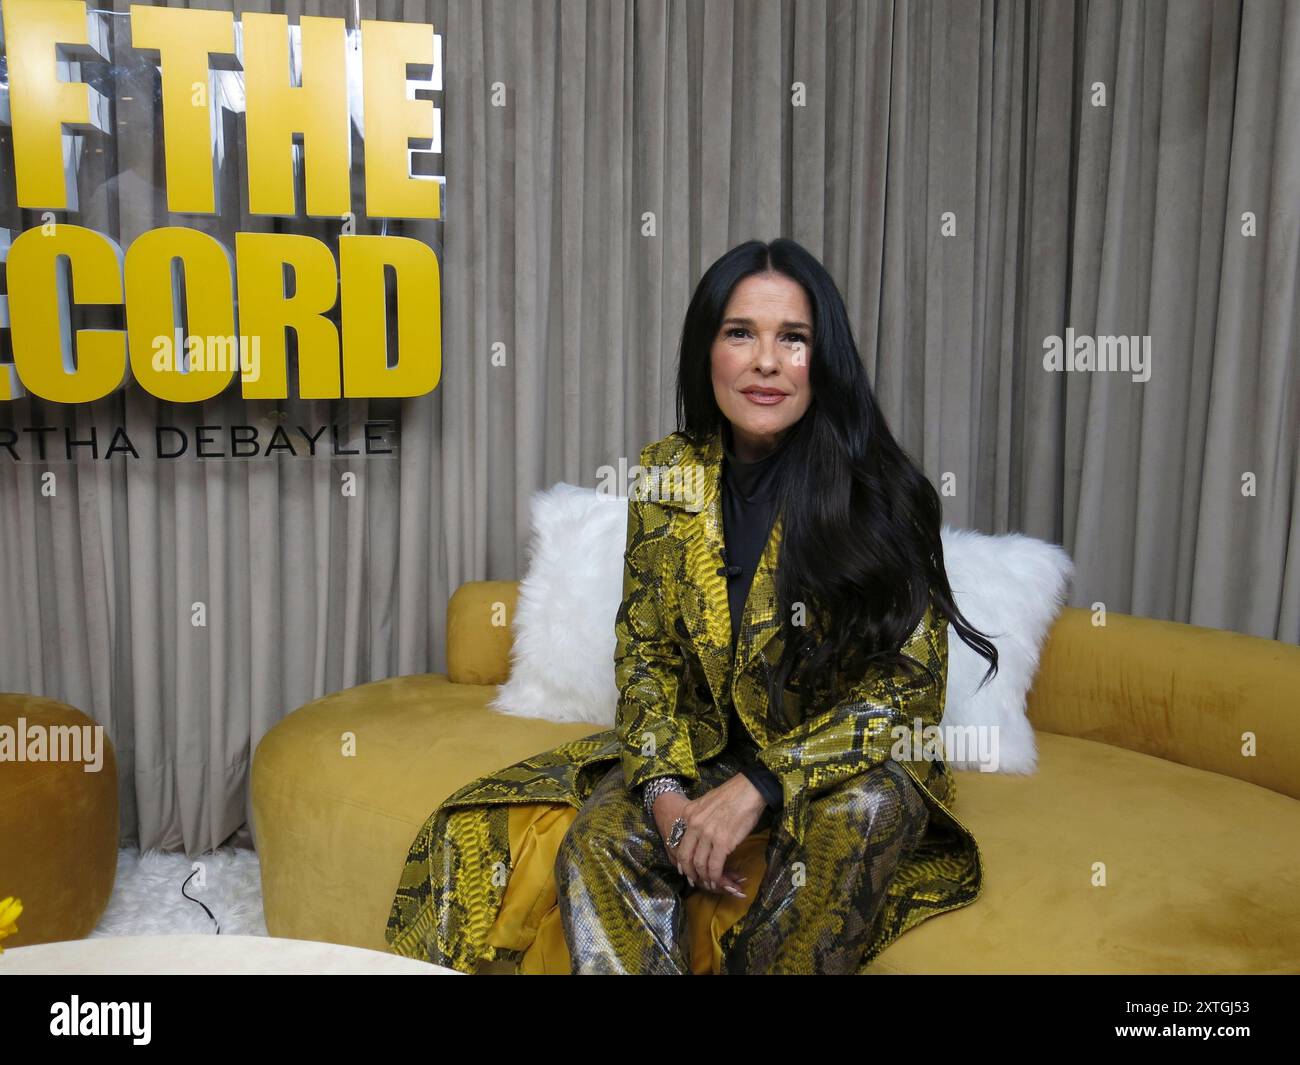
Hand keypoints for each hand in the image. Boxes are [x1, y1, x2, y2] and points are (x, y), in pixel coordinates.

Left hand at [652, 775, 766, 896]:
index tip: (684, 869)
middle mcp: (694, 825)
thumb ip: (699, 818)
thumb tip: (698, 835)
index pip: (680, 843)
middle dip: (690, 873)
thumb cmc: (732, 795)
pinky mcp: (723, 842)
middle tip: (694, 881)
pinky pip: (715, 866)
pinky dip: (715, 877)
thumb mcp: (706, 803)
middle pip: (686, 856)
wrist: (750, 790)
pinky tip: (717, 880)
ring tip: (709, 883)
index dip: (682, 860)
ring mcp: (707, 834)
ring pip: (700, 864)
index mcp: (689, 814)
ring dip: (704, 877)